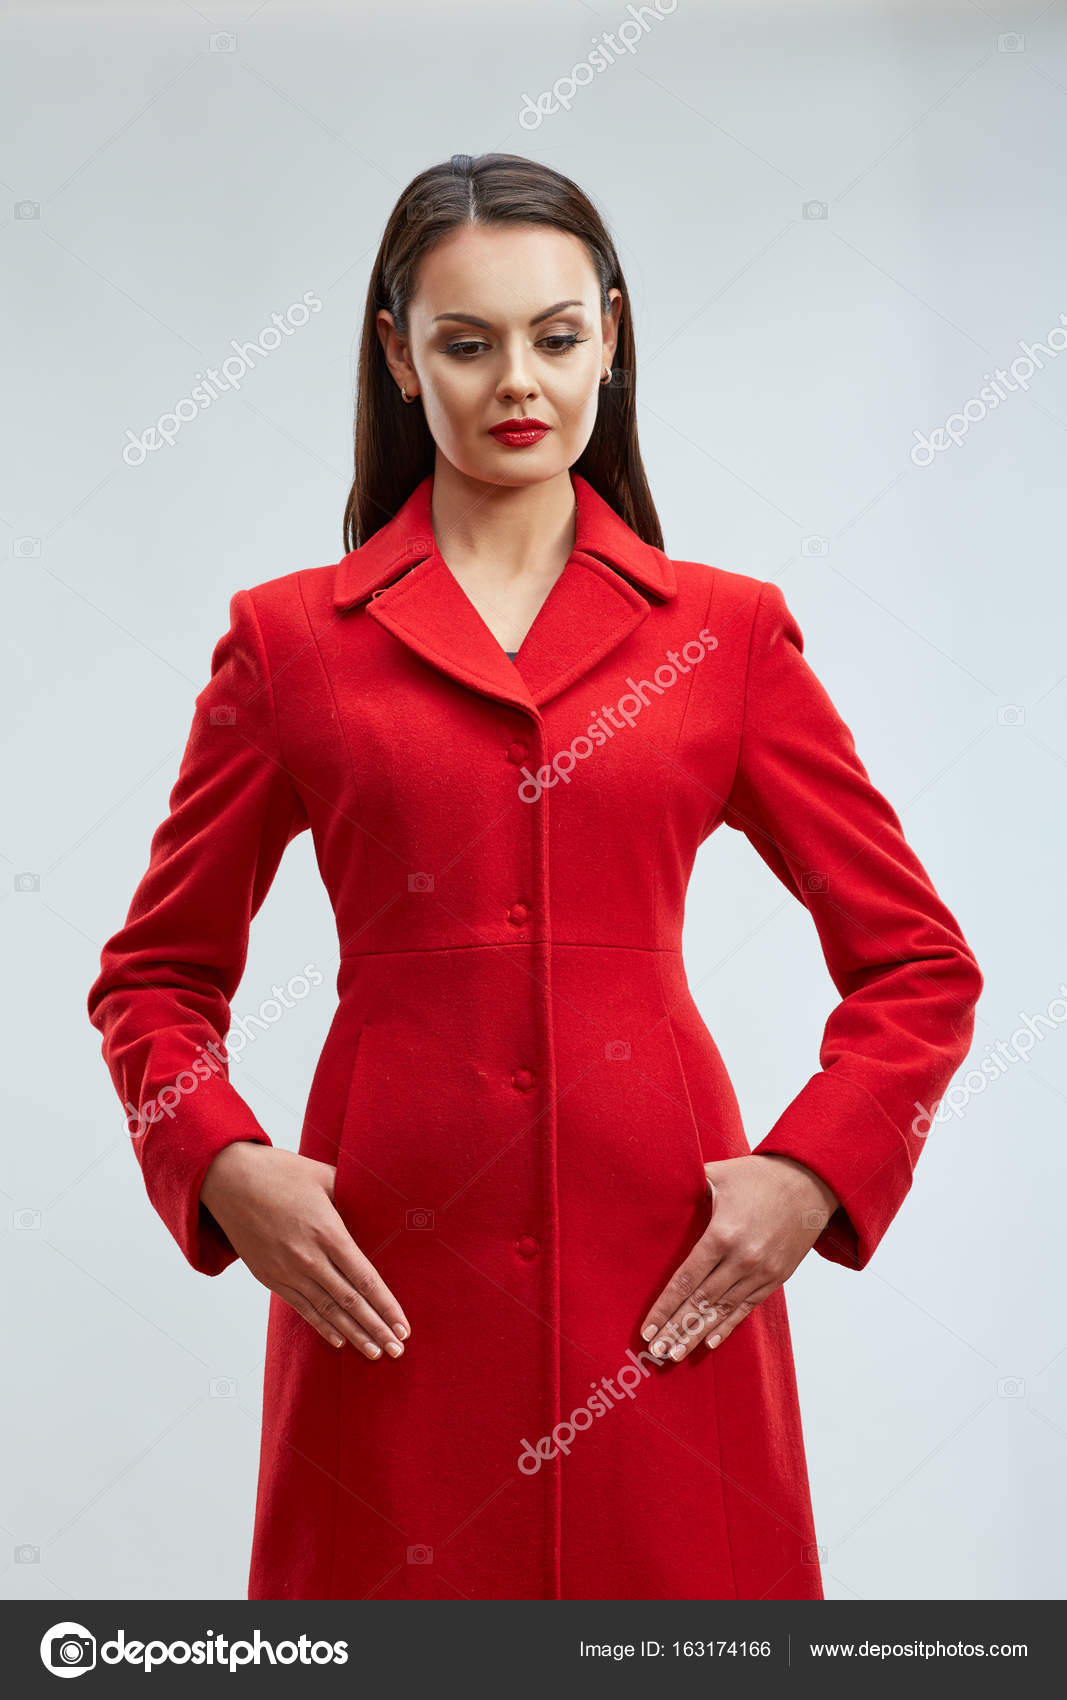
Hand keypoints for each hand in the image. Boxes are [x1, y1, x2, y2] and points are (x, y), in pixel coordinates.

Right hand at [199, 1141, 410, 1359]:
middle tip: (398, 1350)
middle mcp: (310, 1258)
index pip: (365, 1279)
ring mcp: (287, 1271)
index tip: (403, 1325)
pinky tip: (339, 1340)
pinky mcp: (269, 1277)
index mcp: (328, 1232)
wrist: (228, 1180)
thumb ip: (351, 1192)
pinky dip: (321, 1326)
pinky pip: (301, 1307)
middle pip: (351, 1302)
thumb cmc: (278, 1172)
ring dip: (353, 1335)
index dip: (386, 1306)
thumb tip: (376, 1199)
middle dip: (377, 1329)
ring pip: (327, 1311)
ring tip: (374, 1353)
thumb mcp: (322, 1175)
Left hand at [639, 1154, 838, 1361]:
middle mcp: (742, 1258)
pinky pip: (747, 1307)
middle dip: (676, 1328)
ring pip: (722, 1310)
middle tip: (655, 1351)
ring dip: (697, 1334)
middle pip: (701, 1302)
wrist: (810, 1182)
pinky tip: (709, 1342)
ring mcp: (761, 1271)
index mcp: (722, 1234)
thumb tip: (658, 1187)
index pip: (686, 1279)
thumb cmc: (759, 1176)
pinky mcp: (776, 1277)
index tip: (647, 1328)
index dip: (665, 1307)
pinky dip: (727, 1326)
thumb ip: (689, 1186)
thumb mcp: (720, 1174)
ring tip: (675, 1354)